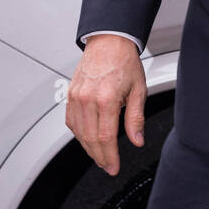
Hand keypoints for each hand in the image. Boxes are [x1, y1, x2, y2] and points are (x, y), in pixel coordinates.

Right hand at [66, 33, 146, 174]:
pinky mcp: (70, 94)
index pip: (105, 137)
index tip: (114, 167)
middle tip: (108, 166)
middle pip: (90, 139)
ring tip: (99, 157)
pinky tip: (87, 139)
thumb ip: (136, 118)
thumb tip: (137, 140)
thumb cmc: (124, 62)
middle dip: (99, 157)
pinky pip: (71, 121)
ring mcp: (76, 97)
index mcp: (106, 98)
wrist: (109, 42)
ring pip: (78, 132)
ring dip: (88, 148)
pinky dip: (78, 134)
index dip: (109, 156)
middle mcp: (88, 99)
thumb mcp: (139, 90)